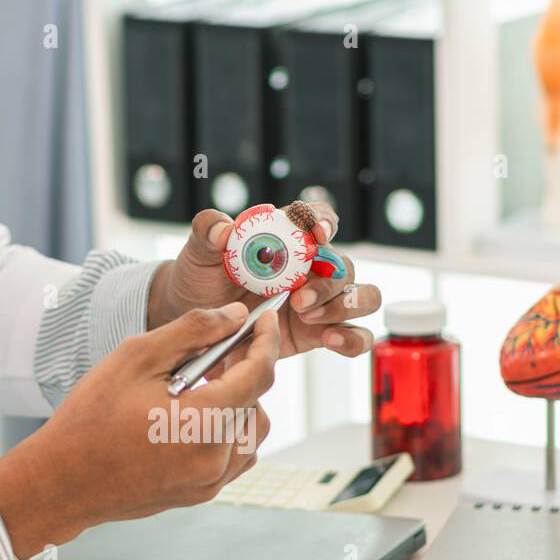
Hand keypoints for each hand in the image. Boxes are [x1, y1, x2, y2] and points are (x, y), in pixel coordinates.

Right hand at [0, 302, 275, 559]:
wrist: (62, 482)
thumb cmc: (91, 417)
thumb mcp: (137, 358)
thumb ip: (193, 331)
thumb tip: (234, 316)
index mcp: (204, 421)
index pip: (259, 374)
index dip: (266, 340)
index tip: (265, 319)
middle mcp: (216, 458)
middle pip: (257, 404)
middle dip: (243, 374)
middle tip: (214, 353)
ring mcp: (210, 481)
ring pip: (251, 433)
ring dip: (237, 405)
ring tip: (198, 387)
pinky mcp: (200, 494)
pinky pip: (234, 458)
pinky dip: (226, 432)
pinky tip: (191, 418)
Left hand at [147, 204, 381, 358]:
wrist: (198, 326)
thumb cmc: (202, 280)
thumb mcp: (198, 253)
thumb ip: (207, 231)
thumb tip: (224, 230)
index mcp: (287, 239)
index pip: (316, 218)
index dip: (324, 221)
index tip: (317, 234)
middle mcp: (311, 268)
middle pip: (344, 264)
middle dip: (328, 281)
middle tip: (299, 301)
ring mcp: (320, 302)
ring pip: (361, 296)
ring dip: (345, 305)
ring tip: (310, 319)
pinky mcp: (320, 333)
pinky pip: (355, 336)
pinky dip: (352, 339)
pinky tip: (330, 341)